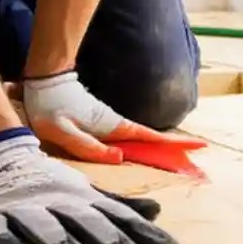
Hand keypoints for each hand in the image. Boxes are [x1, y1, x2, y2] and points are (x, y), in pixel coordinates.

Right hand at [0, 129, 180, 243]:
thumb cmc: (44, 183)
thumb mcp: (83, 190)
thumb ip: (116, 206)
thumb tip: (155, 213)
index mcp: (79, 198)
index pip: (116, 217)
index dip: (142, 234)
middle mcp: (54, 203)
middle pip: (85, 222)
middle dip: (110, 242)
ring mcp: (20, 209)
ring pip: (43, 226)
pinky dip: (6, 242)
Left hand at [21, 71, 204, 163]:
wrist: (45, 81)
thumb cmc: (50, 107)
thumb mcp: (64, 132)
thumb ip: (89, 147)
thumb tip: (119, 158)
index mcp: (111, 127)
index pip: (149, 137)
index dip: (172, 143)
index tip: (197, 145)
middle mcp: (116, 126)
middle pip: (151, 140)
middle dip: (174, 149)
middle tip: (197, 162)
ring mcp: (110, 125)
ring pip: (141, 140)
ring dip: (161, 149)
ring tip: (181, 160)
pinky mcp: (103, 125)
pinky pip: (129, 138)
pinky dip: (143, 145)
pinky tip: (149, 153)